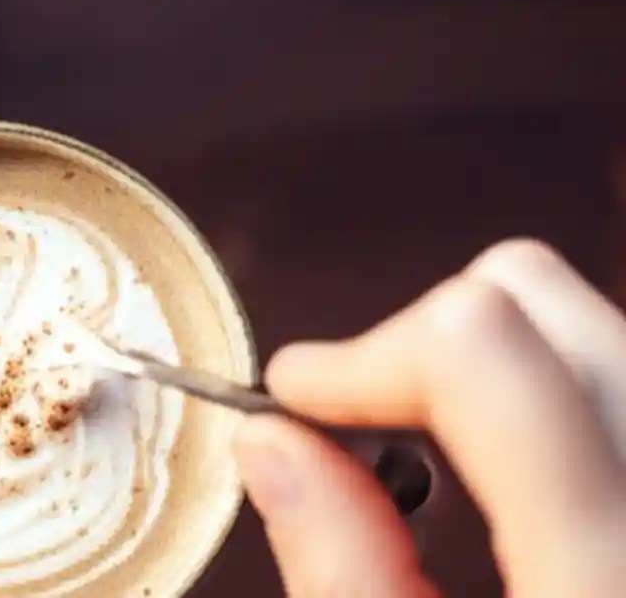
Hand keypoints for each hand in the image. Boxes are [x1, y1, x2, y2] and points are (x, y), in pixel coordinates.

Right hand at [235, 239, 625, 596]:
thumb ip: (340, 569)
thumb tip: (269, 444)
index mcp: (604, 558)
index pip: (475, 347)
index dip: (357, 359)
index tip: (299, 395)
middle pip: (531, 292)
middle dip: (415, 341)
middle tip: (360, 420)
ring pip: (573, 316)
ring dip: (479, 360)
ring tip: (430, 451)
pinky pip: (603, 363)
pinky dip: (535, 385)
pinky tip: (501, 467)